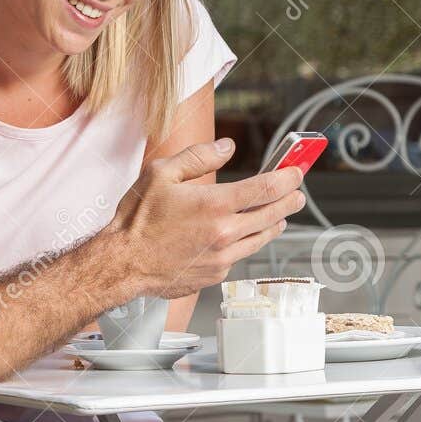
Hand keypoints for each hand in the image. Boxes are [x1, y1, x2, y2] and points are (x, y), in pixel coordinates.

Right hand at [112, 138, 306, 298]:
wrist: (123, 263)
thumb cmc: (137, 220)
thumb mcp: (161, 174)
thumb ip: (198, 157)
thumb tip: (226, 147)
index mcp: (215, 204)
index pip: (267, 188)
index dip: (288, 177)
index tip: (296, 171)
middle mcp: (225, 232)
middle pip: (273, 214)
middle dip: (290, 200)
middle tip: (297, 193)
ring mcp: (223, 256)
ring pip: (261, 238)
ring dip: (274, 223)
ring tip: (279, 216)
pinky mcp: (216, 274)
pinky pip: (240, 255)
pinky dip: (246, 243)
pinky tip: (241, 236)